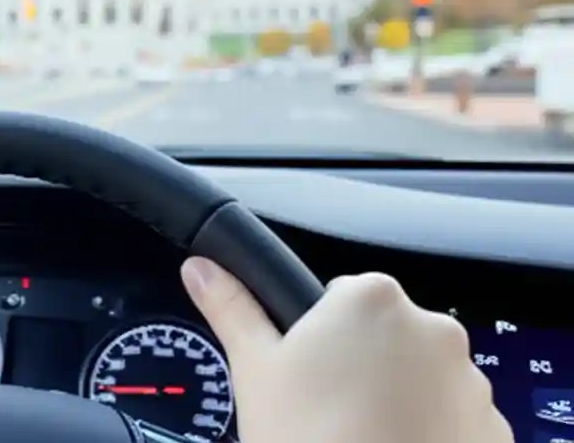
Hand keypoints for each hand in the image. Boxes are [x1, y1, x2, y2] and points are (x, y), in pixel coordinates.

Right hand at [180, 257, 511, 442]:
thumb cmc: (311, 440)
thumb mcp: (254, 371)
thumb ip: (231, 308)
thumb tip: (201, 268)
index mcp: (369, 299)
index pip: (341, 294)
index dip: (318, 334)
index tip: (308, 371)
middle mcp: (431, 328)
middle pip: (385, 334)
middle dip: (361, 364)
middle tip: (326, 409)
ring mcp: (470, 380)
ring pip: (421, 376)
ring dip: (398, 397)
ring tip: (360, 436)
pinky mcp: (492, 427)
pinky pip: (454, 418)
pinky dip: (430, 432)